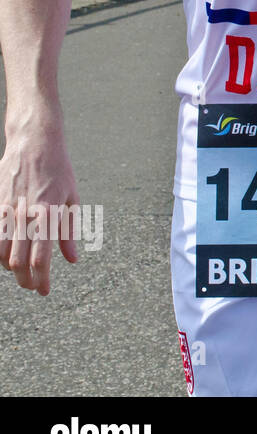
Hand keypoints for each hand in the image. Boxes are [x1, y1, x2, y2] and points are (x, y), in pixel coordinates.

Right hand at [0, 136, 79, 294]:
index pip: (41, 258)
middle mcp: (27, 214)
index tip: (44, 291)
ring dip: (9, 267)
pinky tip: (4, 256)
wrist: (35, 143)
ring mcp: (9, 209)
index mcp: (50, 214)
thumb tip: (71, 260)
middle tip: (32, 287)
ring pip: (1, 251)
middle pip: (18, 260)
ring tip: (19, 272)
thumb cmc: (59, 170)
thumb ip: (69, 231)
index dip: (41, 280)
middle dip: (25, 279)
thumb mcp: (72, 198)